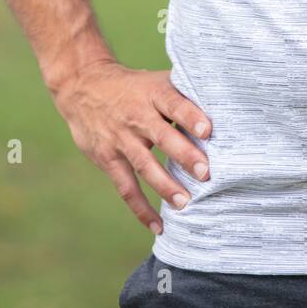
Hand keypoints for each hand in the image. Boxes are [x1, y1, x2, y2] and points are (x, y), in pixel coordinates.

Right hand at [52, 57, 211, 233]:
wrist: (82, 86)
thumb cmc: (133, 87)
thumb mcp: (154, 81)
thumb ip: (182, 95)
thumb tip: (223, 107)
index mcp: (152, 94)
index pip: (172, 103)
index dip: (189, 116)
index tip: (207, 130)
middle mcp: (136, 117)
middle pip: (162, 137)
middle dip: (184, 155)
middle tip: (206, 173)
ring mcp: (120, 139)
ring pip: (144, 165)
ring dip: (165, 186)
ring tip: (186, 204)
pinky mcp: (108, 159)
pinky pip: (126, 187)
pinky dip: (141, 208)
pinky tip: (158, 226)